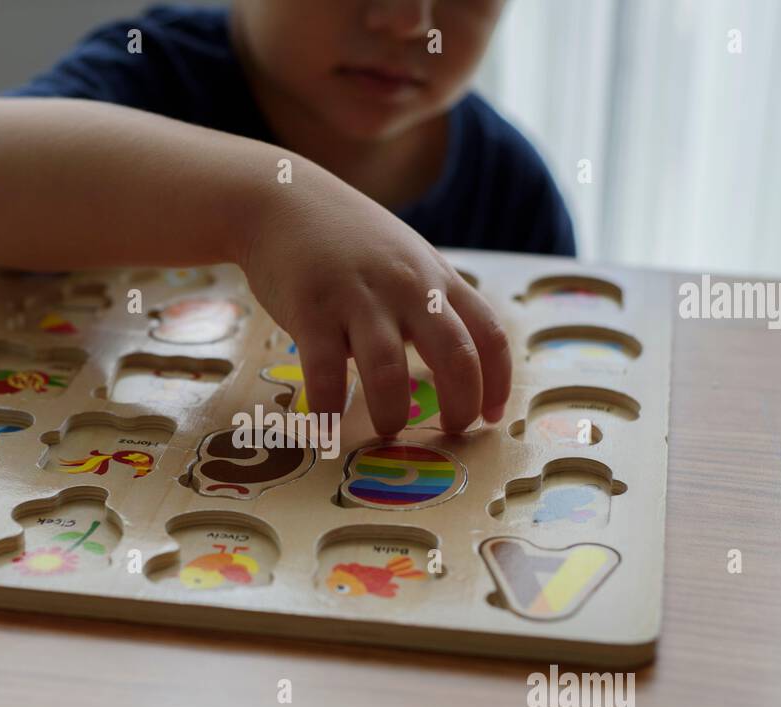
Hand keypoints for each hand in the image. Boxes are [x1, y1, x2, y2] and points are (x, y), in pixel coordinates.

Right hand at [237, 162, 510, 434]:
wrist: (283, 200)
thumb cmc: (348, 240)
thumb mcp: (407, 260)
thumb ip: (432, 304)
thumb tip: (454, 367)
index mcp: (436, 279)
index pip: (488, 335)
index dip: (497, 384)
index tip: (490, 417)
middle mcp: (407, 288)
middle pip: (455, 357)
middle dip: (460, 406)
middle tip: (448, 432)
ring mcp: (359, 298)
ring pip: (389, 371)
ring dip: (392, 414)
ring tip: (387, 429)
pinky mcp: (311, 309)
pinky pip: (325, 372)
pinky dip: (329, 408)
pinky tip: (325, 428)